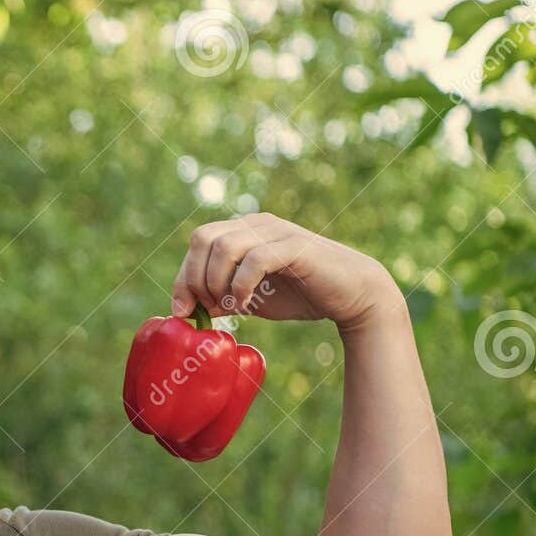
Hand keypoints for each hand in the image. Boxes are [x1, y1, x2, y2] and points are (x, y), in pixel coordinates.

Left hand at [170, 212, 403, 330]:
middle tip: (209, 308)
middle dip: (195, 278)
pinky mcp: (295, 247)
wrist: (352, 296)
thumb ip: (222, 297)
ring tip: (231, 306)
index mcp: (244, 231)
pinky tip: (248, 304)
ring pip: (224, 246)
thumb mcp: (251, 298)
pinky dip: (242, 285)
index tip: (183, 311)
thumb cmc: (301, 295)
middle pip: (203, 238)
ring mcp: (277, 231)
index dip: (183, 277)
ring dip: (217, 282)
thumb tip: (188, 308)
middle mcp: (257, 224)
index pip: (198, 242)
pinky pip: (254, 260)